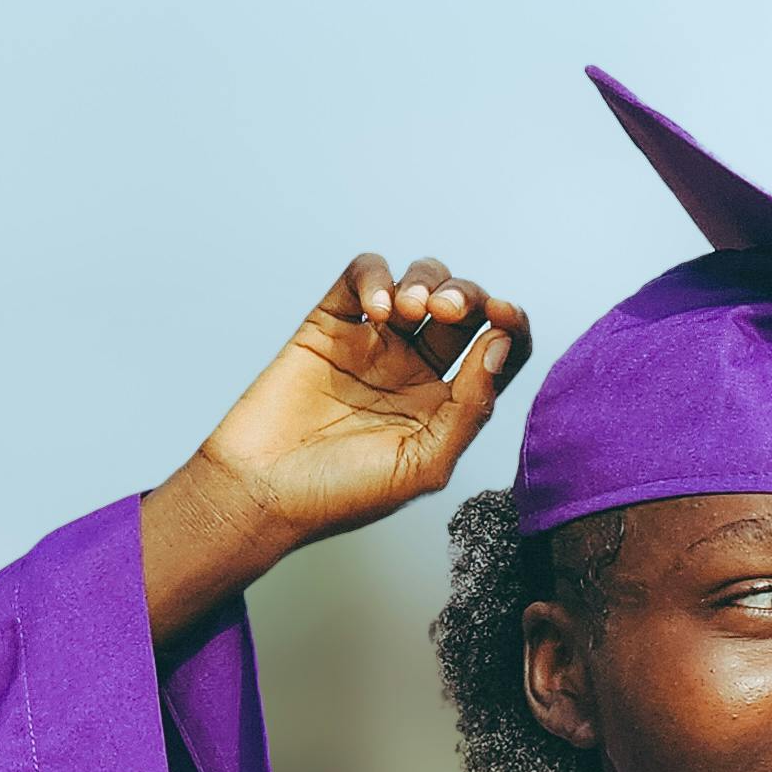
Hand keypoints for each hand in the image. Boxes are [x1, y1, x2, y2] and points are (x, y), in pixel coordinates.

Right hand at [141, 251, 530, 642]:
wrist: (260, 494)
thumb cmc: (339, 495)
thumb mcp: (423, 464)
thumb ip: (470, 407)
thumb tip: (501, 347)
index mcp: (445, 405)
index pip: (497, 352)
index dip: (511, 325)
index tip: (504, 316)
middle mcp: (414, 370)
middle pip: (463, 307)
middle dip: (467, 295)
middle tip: (448, 309)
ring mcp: (371, 343)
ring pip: (419, 281)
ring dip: (427, 280)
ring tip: (410, 307)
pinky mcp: (329, 324)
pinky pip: (362, 277)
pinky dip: (376, 277)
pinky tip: (375, 310)